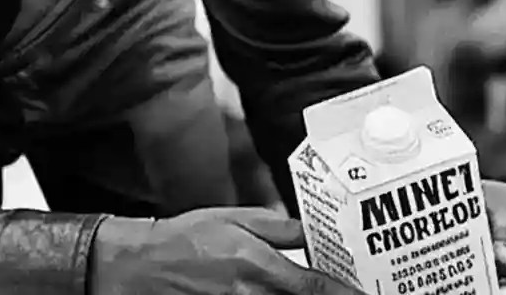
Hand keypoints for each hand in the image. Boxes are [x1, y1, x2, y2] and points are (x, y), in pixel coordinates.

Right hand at [88, 207, 365, 293]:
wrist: (142, 267)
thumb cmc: (188, 237)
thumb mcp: (235, 218)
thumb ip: (278, 228)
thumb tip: (314, 233)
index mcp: (257, 265)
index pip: (313, 287)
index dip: (343, 294)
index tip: (363, 294)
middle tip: (351, 293)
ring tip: (322, 293)